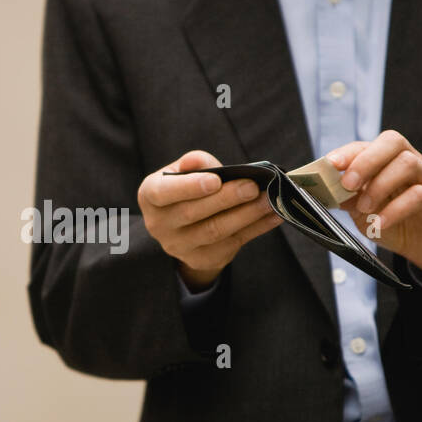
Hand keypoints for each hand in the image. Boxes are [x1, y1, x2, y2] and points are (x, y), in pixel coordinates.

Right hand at [138, 150, 281, 290]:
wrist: (183, 227)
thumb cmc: (185, 189)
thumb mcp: (183, 172)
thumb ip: (194, 163)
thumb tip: (199, 162)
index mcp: (150, 197)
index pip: (164, 193)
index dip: (189, 187)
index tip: (216, 180)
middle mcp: (159, 225)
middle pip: (194, 213)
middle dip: (226, 199)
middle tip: (252, 186)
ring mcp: (179, 246)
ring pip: (215, 231)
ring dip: (245, 215)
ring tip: (268, 200)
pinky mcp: (202, 259)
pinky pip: (232, 244)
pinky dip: (256, 229)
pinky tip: (272, 216)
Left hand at [328, 130, 421, 283]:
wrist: (421, 247)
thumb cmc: (390, 222)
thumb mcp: (362, 211)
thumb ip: (347, 198)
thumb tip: (325, 190)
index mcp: (386, 160)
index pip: (367, 145)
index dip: (347, 152)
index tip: (330, 164)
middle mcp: (408, 162)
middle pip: (392, 142)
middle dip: (366, 160)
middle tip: (348, 184)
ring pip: (407, 163)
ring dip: (380, 185)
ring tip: (365, 208)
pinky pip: (418, 195)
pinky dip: (395, 209)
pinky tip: (380, 223)